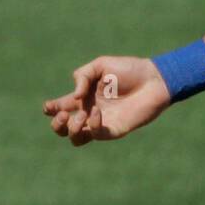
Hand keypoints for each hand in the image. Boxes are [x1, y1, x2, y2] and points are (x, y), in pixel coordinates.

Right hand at [43, 56, 170, 146]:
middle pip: (63, 129)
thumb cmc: (129, 70)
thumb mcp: (101, 65)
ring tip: (80, 115)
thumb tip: (74, 97)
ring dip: (71, 129)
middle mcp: (89, 112)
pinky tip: (98, 111)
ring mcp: (101, 123)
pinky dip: (92, 124)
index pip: (60, 107)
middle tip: (63, 114)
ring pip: (76, 138)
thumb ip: (83, 76)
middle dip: (57, 125)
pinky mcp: (114, 130)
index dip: (50, 109)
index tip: (50, 106)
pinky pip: (96, 135)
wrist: (154, 79)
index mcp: (84, 97)